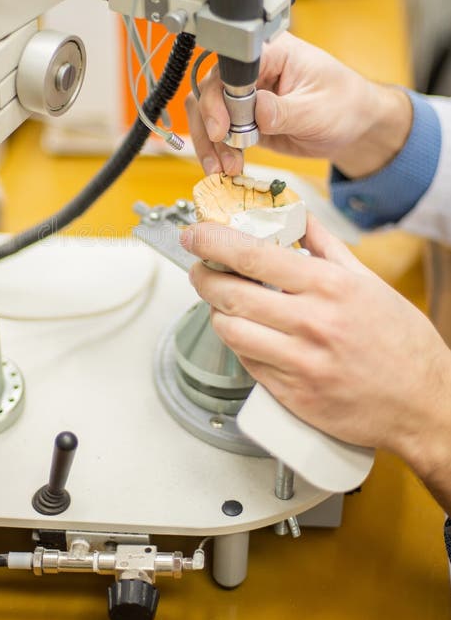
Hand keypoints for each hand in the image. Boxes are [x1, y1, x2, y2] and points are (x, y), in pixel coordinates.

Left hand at [181, 217, 450, 509]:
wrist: (423, 403)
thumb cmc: (402, 343)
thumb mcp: (368, 282)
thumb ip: (325, 246)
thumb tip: (295, 216)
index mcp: (330, 288)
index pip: (253, 255)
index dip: (214, 241)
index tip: (195, 235)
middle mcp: (312, 324)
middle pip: (230, 294)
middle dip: (203, 277)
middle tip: (201, 269)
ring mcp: (301, 364)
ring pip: (230, 331)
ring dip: (217, 312)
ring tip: (224, 303)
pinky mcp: (293, 396)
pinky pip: (247, 364)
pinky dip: (239, 344)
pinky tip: (249, 334)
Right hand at [185, 32, 412, 178]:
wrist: (355, 124)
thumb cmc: (345, 104)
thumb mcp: (318, 109)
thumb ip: (283, 111)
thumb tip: (254, 112)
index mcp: (272, 53)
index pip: (230, 70)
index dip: (219, 98)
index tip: (222, 128)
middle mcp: (251, 70)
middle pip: (209, 90)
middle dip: (209, 126)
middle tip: (222, 154)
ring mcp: (244, 95)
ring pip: (206, 113)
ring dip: (209, 143)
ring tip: (223, 168)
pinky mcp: (242, 118)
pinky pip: (217, 132)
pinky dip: (216, 151)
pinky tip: (225, 167)